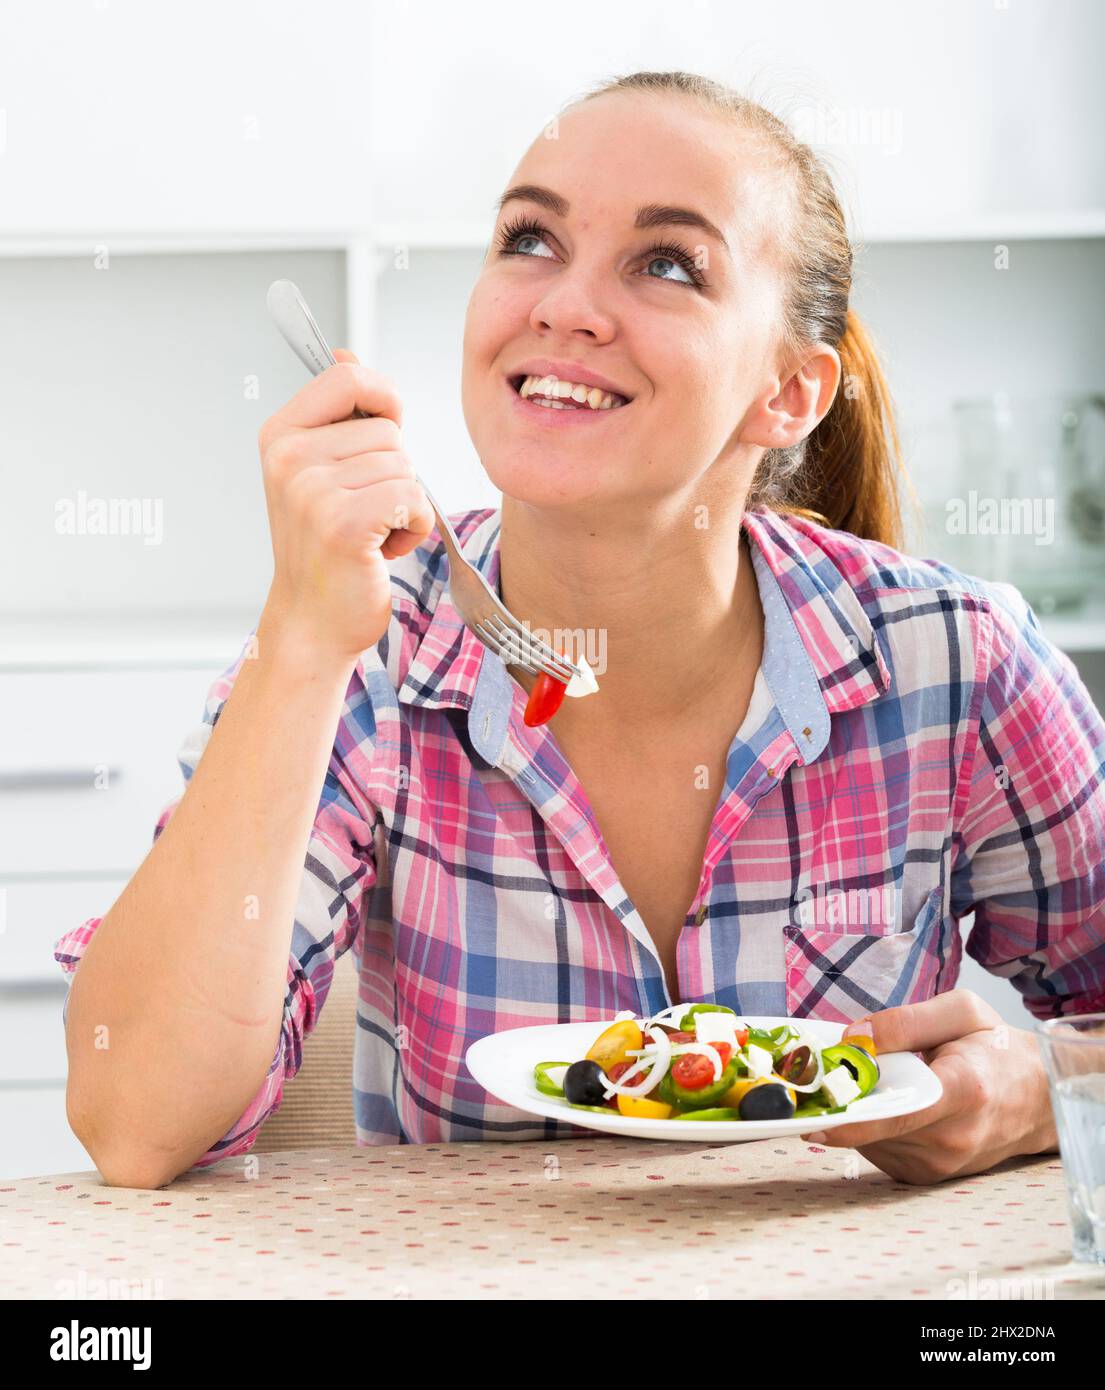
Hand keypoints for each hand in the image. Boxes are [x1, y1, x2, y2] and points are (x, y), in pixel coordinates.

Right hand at [257, 348, 435, 663]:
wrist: (313, 622)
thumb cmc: (326, 550)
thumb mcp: (320, 471)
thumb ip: (337, 414)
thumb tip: (346, 353)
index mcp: (280, 435)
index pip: (346, 374)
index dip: (384, 398)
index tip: (386, 430)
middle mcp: (289, 458)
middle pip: (388, 429)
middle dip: (395, 473)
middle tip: (364, 512)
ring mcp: (313, 491)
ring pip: (405, 466)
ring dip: (405, 506)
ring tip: (370, 534)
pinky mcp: (344, 524)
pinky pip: (414, 499)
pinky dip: (414, 528)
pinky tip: (384, 549)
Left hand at [800, 989, 1058, 1183]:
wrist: (1037, 1098)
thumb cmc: (997, 1049)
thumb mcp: (962, 1011)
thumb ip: (906, 1021)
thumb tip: (853, 1039)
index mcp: (963, 1090)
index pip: (900, 1112)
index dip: (852, 1118)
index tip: (813, 1117)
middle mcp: (952, 1137)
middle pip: (873, 1124)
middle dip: (842, 1099)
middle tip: (827, 1069)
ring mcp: (940, 1164)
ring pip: (868, 1139)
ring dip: (857, 1111)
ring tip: (875, 1080)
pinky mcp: (927, 1176)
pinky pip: (878, 1149)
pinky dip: (870, 1125)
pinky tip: (889, 1101)